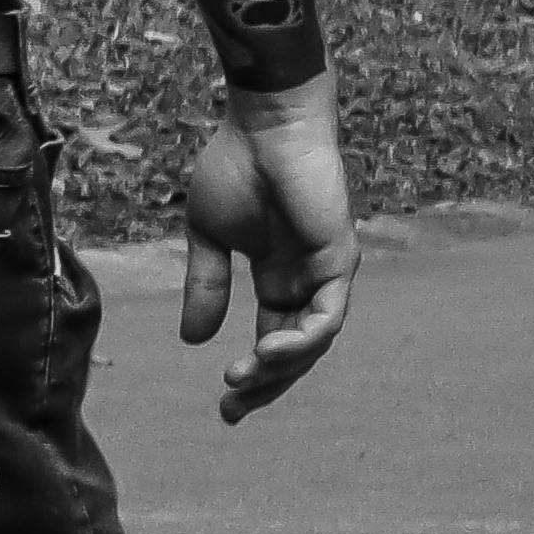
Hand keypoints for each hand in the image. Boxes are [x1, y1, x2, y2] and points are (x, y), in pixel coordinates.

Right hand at [178, 90, 355, 420]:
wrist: (262, 124)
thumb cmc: (236, 166)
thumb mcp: (209, 236)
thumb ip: (206, 285)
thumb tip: (193, 341)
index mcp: (278, 277)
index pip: (271, 340)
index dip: (252, 377)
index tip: (224, 406)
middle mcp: (306, 281)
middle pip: (294, 352)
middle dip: (266, 385)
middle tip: (232, 408)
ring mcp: (327, 272)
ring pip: (312, 342)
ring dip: (279, 368)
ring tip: (243, 377)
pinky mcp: (340, 260)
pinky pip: (328, 317)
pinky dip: (303, 340)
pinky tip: (269, 350)